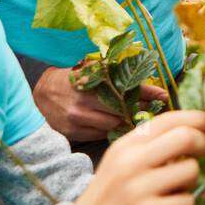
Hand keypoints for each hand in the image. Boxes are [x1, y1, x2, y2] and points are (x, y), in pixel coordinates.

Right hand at [33, 66, 166, 142]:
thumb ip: (111, 70)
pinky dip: (114, 132)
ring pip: (114, 125)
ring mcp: (78, 118)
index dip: (147, 91)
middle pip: (122, 108)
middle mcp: (83, 99)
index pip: (125, 86)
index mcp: (89, 79)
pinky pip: (101, 135)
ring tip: (144, 120)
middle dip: (142, 109)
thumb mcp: (88, 69)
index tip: (165, 94)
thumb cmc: (70, 81)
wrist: (39, 97)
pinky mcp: (74, 132)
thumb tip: (143, 71)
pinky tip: (123, 129)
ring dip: (130, 123)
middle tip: (159, 110)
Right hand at [65, 110, 204, 204]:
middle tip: (200, 156)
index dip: (196, 121)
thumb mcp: (120, 165)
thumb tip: (193, 133)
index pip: (169, 119)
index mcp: (125, 145)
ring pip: (192, 170)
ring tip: (176, 190)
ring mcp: (138, 188)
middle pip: (187, 136)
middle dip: (203, 145)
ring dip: (192, 182)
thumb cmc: (107, 201)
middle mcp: (131, 161)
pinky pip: (187, 202)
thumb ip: (150, 148)